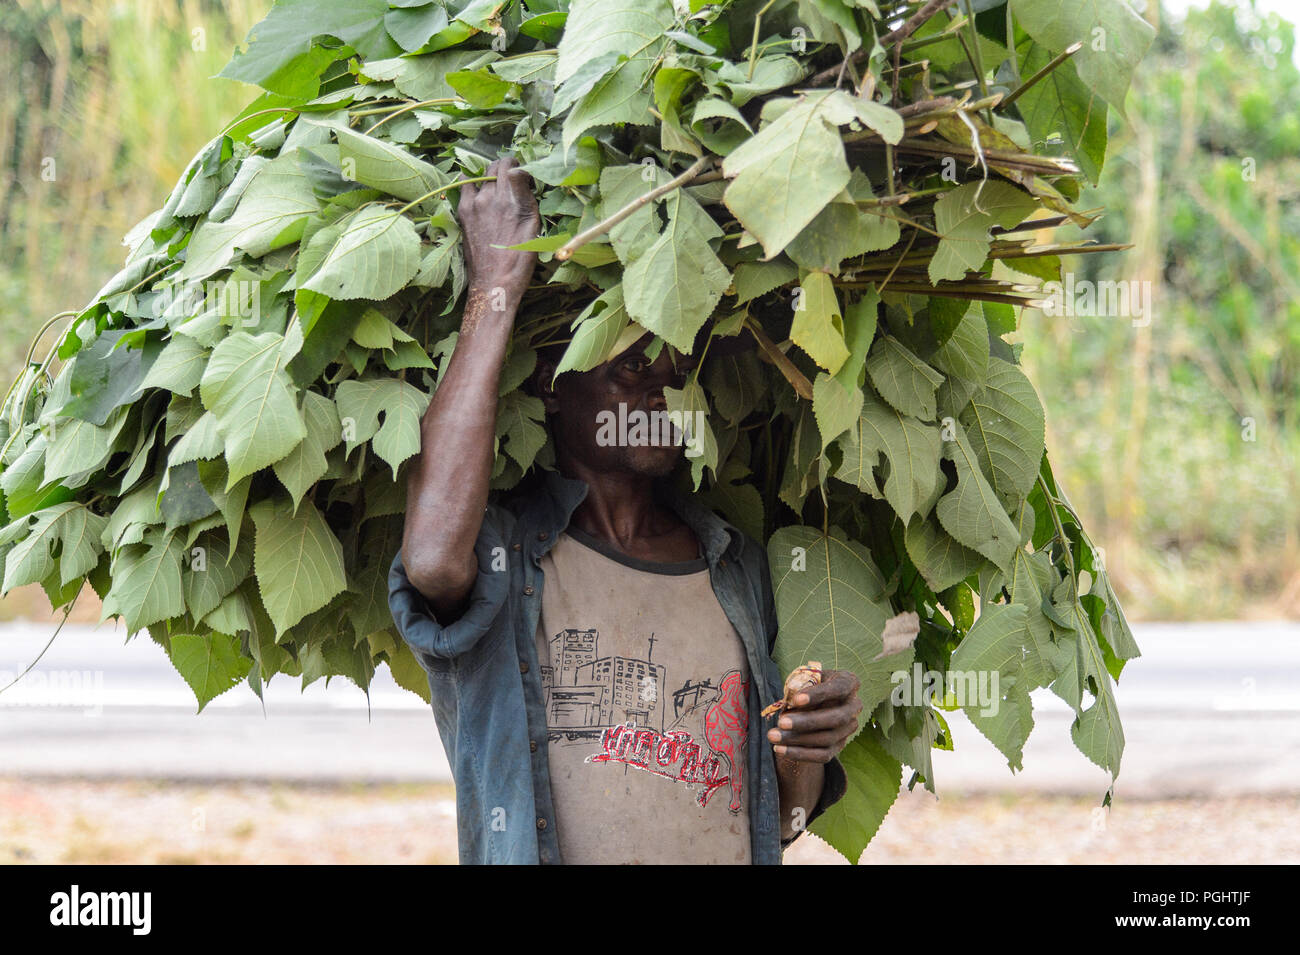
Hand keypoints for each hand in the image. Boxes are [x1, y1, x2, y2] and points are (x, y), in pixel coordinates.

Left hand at [457, 156, 539, 310]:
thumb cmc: (519, 260)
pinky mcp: (463, 212)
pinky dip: (473, 183)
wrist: (494, 282)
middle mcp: (490, 197)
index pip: (513, 166)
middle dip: (506, 168)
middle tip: (512, 177)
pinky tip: (479, 189)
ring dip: (490, 174)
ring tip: (497, 185)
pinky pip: (465, 187)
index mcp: (510, 200)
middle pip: (496, 167)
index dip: (520, 167)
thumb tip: (524, 180)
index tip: (524, 173)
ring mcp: (473, 203)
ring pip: (481, 175)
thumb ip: (527, 199)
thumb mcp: (532, 228)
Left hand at [766, 669, 861, 763]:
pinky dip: (800, 754)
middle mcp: (854, 706)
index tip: (796, 700)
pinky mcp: (840, 745)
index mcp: (848, 682)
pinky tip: (780, 749)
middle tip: (781, 722)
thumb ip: (800, 687)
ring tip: (773, 736)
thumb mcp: (805, 678)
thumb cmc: (808, 685)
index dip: (818, 695)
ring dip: (798, 739)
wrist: (815, 701)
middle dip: (807, 722)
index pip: (838, 688)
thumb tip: (790, 704)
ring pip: (827, 739)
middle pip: (836, 718)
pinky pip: (823, 755)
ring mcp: (849, 728)